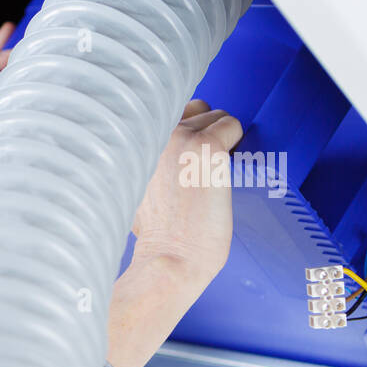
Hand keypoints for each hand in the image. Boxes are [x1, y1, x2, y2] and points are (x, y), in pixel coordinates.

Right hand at [130, 98, 243, 283]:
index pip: (166, 110)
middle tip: (201, 168)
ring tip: (211, 173)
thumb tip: (171, 146)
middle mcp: (151, 131)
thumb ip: (150, 158)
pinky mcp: (206, 146)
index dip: (184, 132)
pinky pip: (233, 125)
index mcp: (130, 141)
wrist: (170, 258)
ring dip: (220, 139)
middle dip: (203, 132)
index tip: (188, 155)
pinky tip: (222, 172)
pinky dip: (236, 144)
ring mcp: (179, 136)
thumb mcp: (136, 188)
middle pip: (192, 108)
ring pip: (214, 115)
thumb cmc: (157, 234)